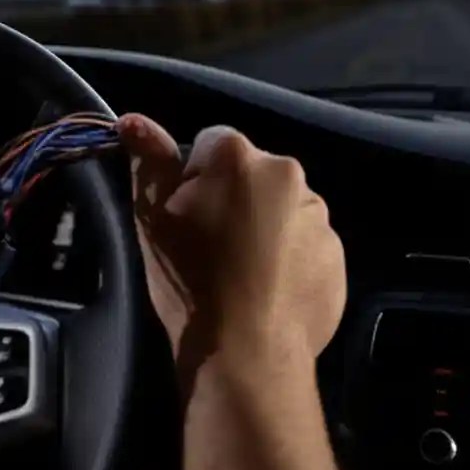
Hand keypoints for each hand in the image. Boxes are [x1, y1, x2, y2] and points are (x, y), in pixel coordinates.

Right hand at [117, 114, 345, 372]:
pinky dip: (290, 259)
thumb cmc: (190, 279)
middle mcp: (287, 173)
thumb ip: (148, 162)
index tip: (188, 217)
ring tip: (243, 274)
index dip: (193, 179)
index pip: (210, 144)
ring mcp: (319, 216)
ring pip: (282, 209)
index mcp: (238, 156)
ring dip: (265, 228)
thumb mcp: (152, 219)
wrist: (246, 351)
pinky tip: (269, 290)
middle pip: (252, 174)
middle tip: (212, 247)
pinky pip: (307, 245)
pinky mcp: (338, 255)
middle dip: (235, 199)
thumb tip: (132, 119)